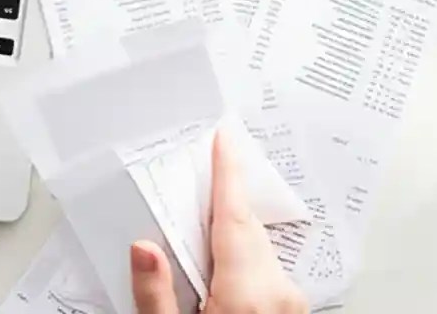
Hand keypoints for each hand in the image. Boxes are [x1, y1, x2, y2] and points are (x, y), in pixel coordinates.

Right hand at [130, 130, 309, 313]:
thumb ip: (157, 295)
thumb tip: (144, 249)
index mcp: (248, 295)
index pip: (234, 217)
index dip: (227, 173)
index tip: (223, 138)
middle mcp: (278, 293)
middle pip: (246, 229)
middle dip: (222, 201)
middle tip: (198, 174)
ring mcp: (292, 302)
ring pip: (257, 247)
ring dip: (231, 235)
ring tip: (199, 231)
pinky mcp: (293, 309)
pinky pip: (267, 269)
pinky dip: (244, 259)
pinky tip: (221, 266)